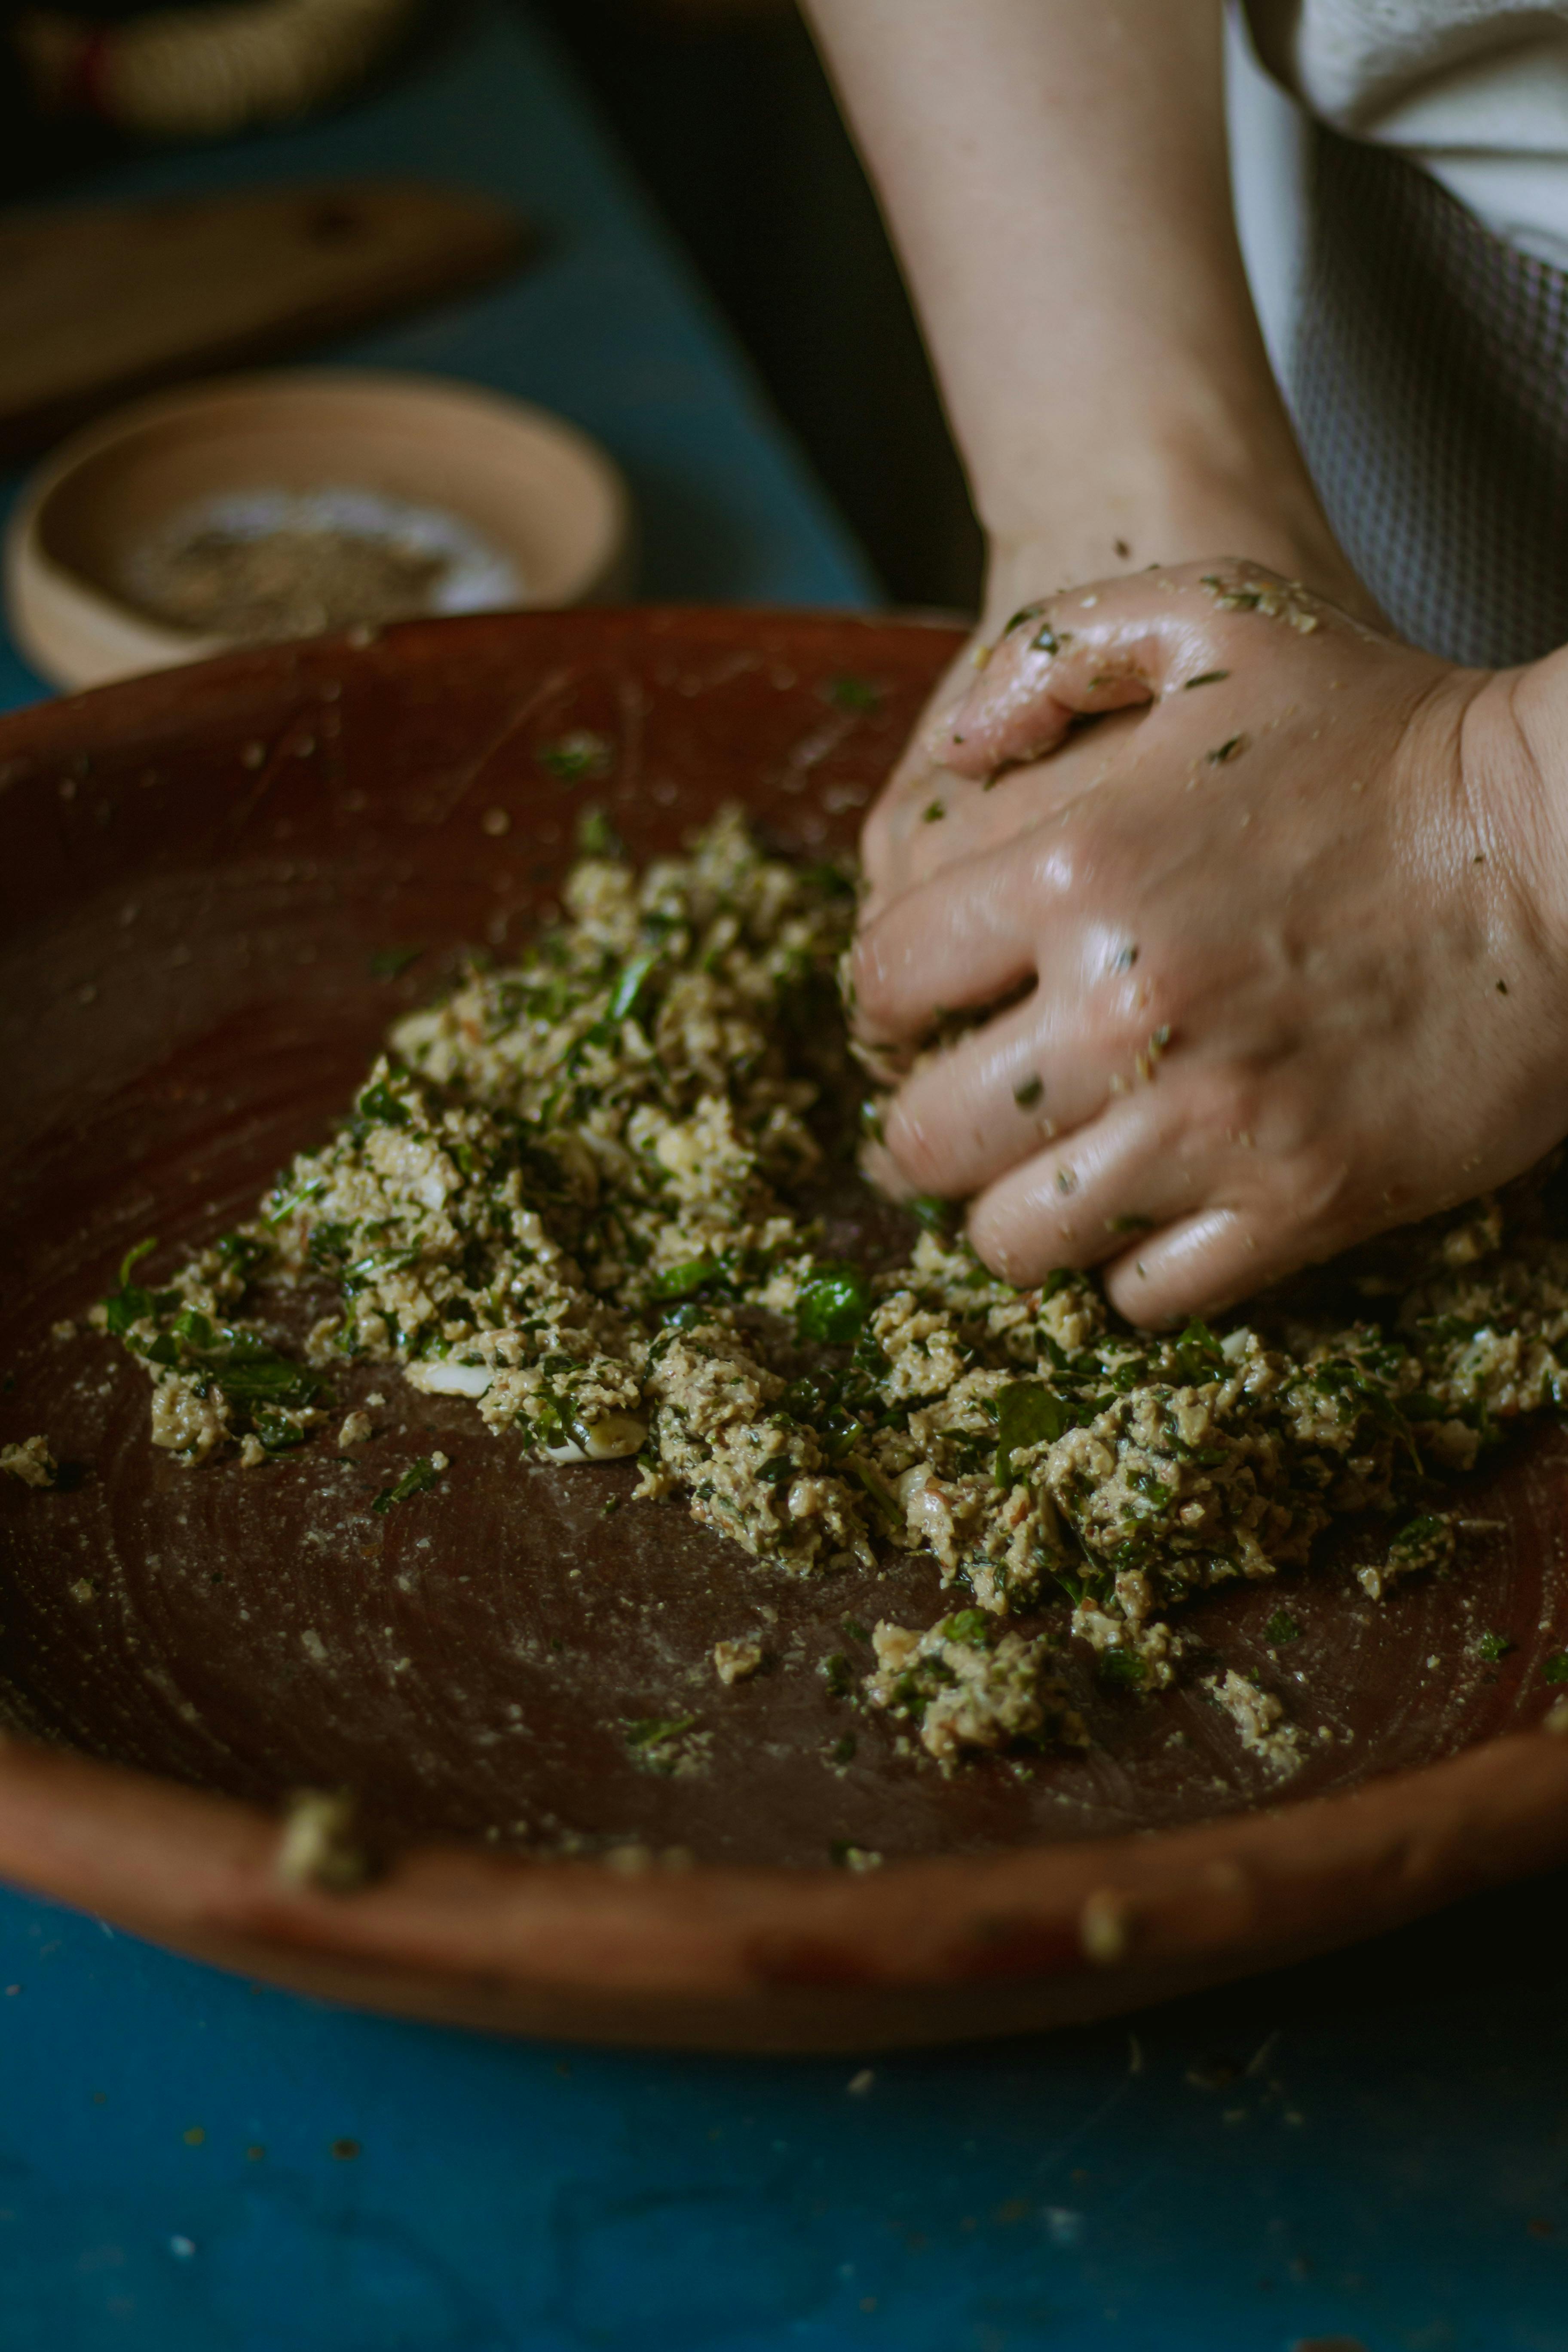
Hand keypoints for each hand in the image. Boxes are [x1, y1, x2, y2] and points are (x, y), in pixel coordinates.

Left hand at [851, 560, 1567, 1325]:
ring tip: (1053, 1167)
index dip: (885, 1002)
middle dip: (922, 1128)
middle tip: (969, 1106)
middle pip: (922, 1138)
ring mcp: (1213, 1123)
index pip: (884, 981)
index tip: (921, 1012)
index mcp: (1074, 872)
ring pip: (1017, 1238)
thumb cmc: (1388, 727)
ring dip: (1015, 1209)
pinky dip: (1129, 1268)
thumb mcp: (1213, 620)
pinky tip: (1155, 1206)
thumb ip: (1050, 655)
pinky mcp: (1300, 1204)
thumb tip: (950, 751)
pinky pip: (1145, 1295)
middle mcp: (1123, 1010)